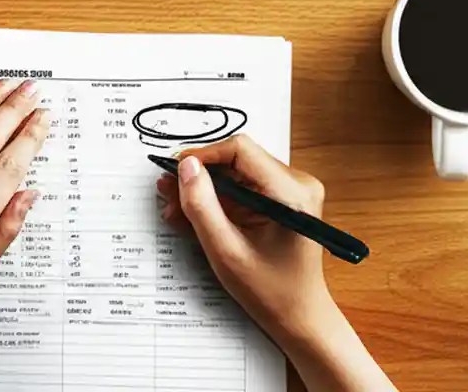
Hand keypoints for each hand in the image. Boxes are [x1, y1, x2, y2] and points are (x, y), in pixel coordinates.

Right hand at [158, 135, 395, 391]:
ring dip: (204, 190)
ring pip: (235, 174)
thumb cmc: (270, 291)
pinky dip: (217, 200)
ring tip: (175, 208)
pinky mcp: (281, 200)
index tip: (174, 170)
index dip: (202, 155)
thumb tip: (186, 166)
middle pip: (236, 161)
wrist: (299, 315)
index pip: (240, 151)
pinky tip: (194, 215)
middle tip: (167, 191)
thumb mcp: (226, 250)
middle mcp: (296, 184)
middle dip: (199, 177)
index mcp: (291, 193)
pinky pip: (242, 188)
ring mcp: (290, 191)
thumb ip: (202, 206)